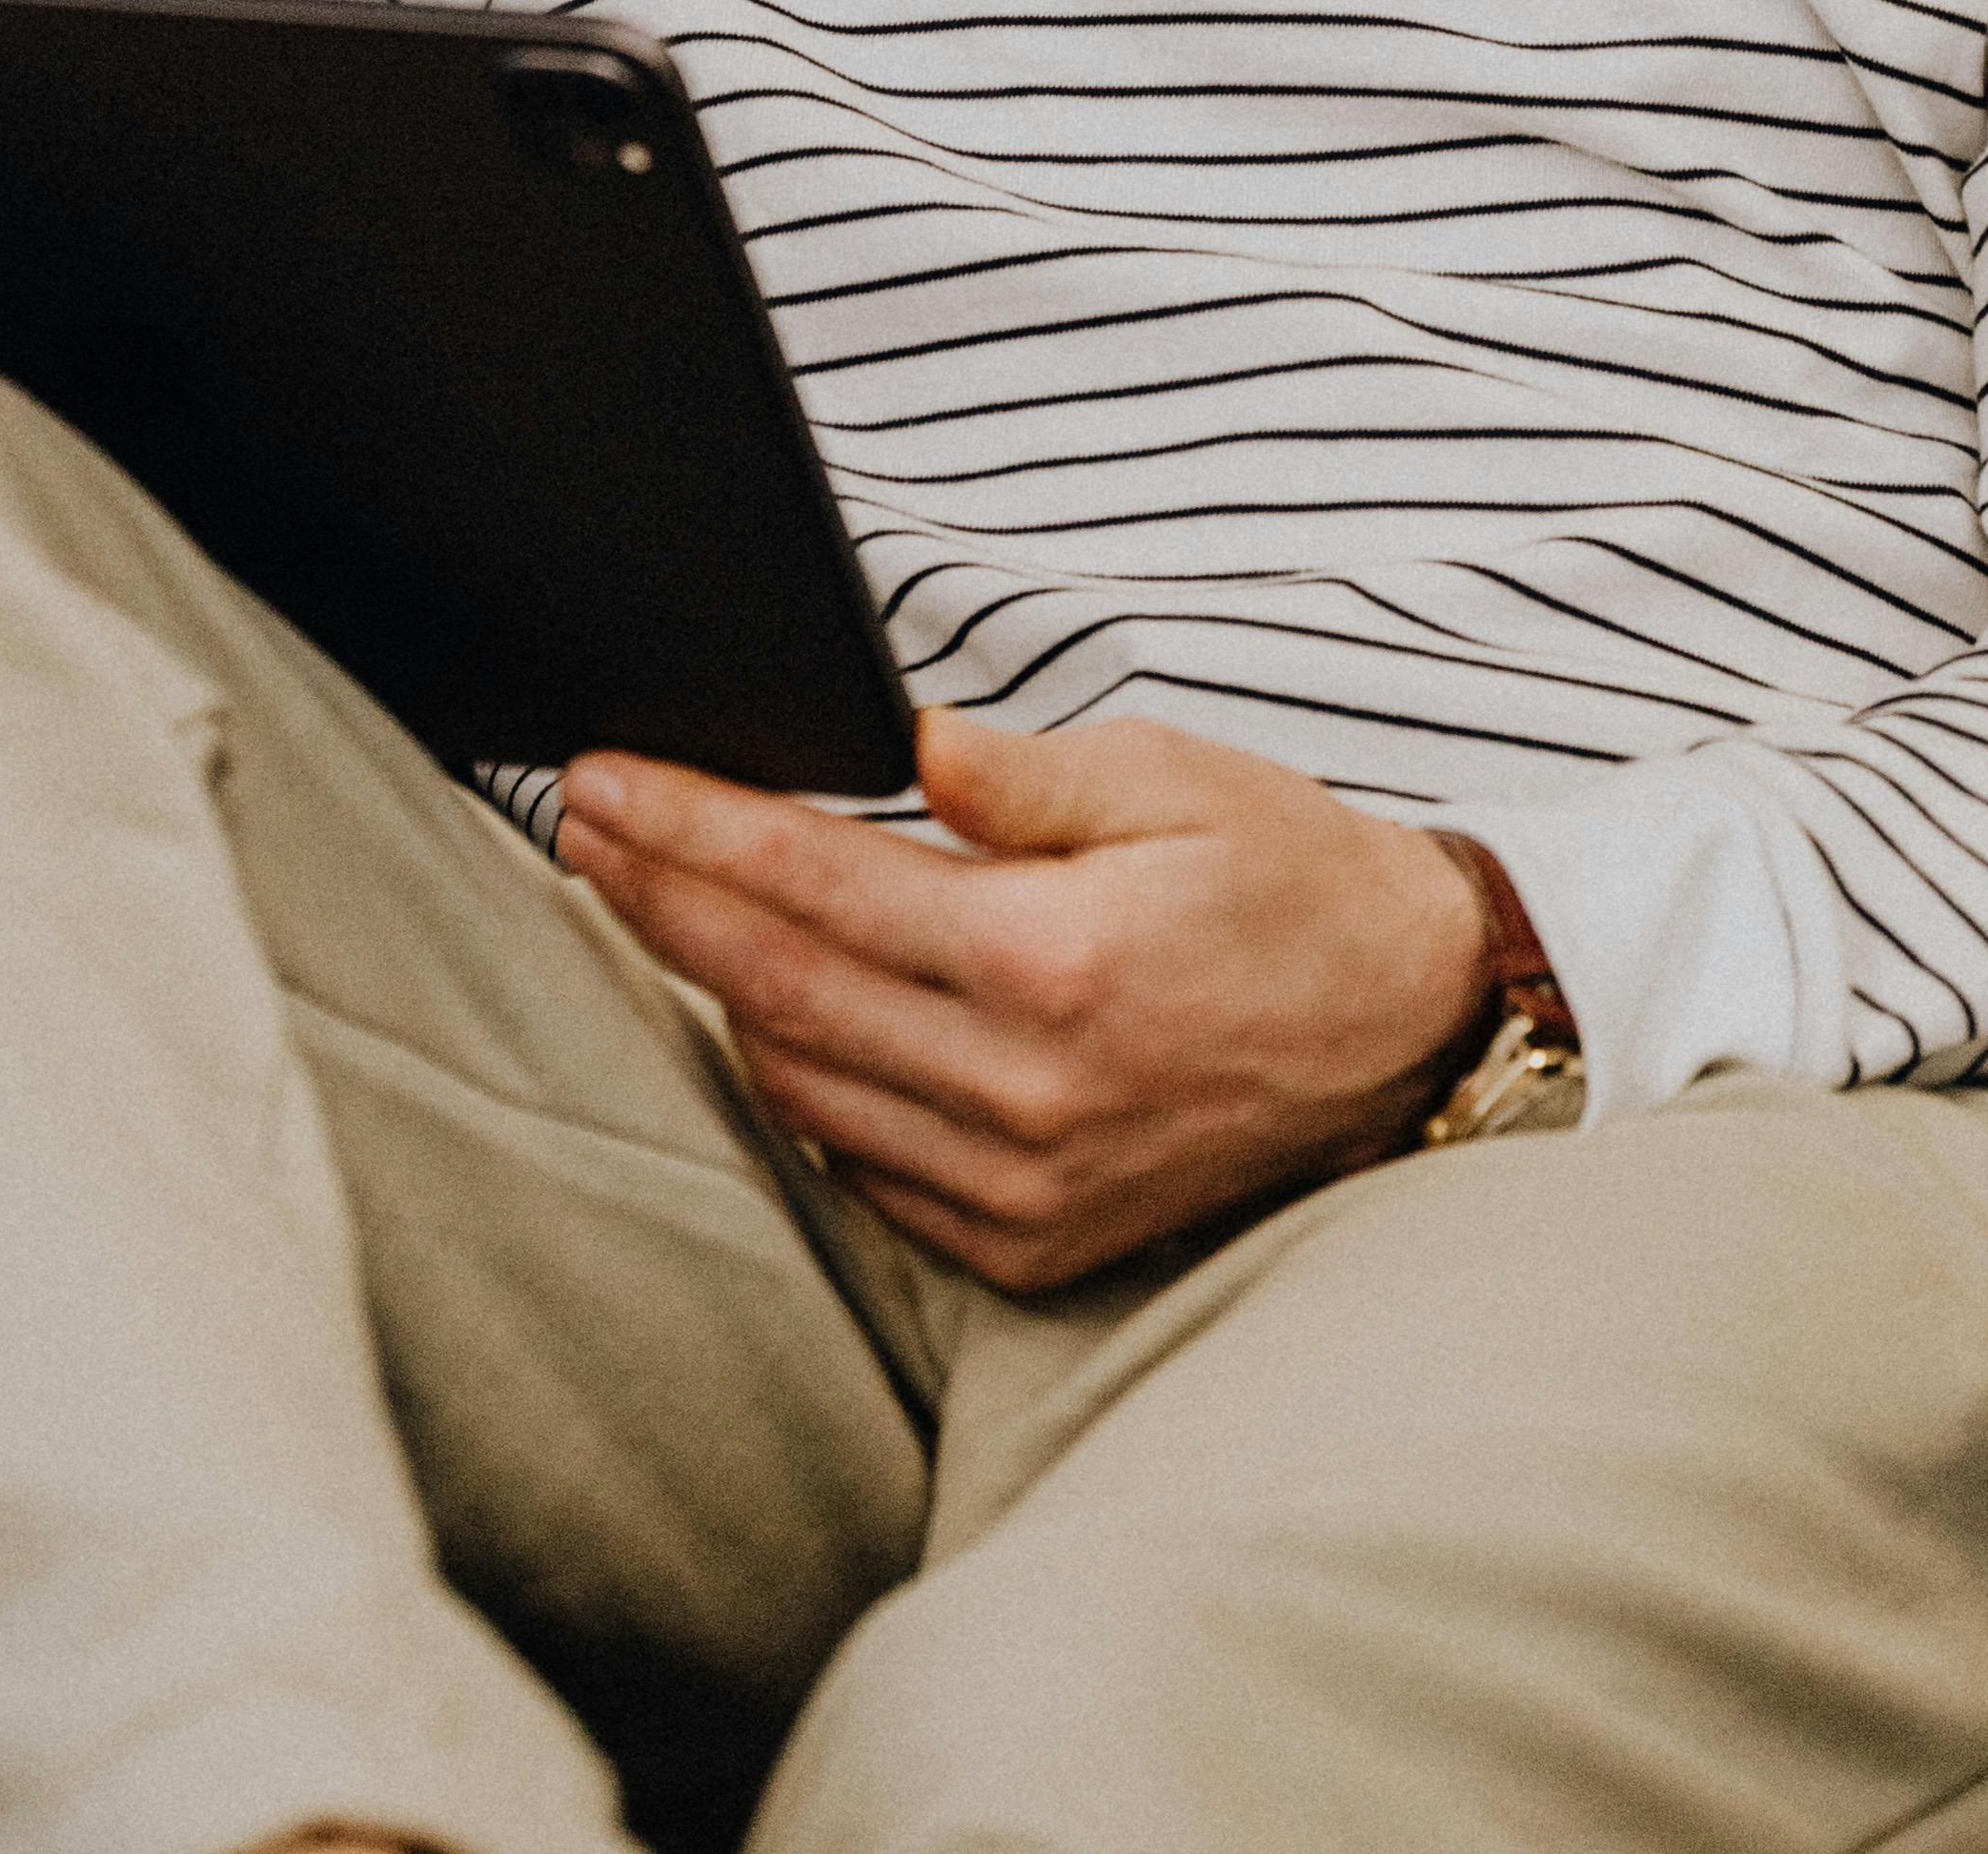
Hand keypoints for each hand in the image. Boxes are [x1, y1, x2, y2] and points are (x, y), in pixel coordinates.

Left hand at [555, 706, 1488, 1290]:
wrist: (1405, 1029)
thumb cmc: (1288, 876)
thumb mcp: (1173, 776)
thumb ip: (1021, 773)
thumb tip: (906, 741)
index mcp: (1053, 960)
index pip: (813, 884)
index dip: (690, 829)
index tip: (603, 781)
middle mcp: (1027, 1091)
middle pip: (777, 986)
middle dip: (660, 897)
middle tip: (582, 824)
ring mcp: (1028, 1187)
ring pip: (805, 1085)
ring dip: (715, 990)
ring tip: (654, 900)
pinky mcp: (1036, 1247)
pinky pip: (867, 1170)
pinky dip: (802, 1087)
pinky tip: (771, 1014)